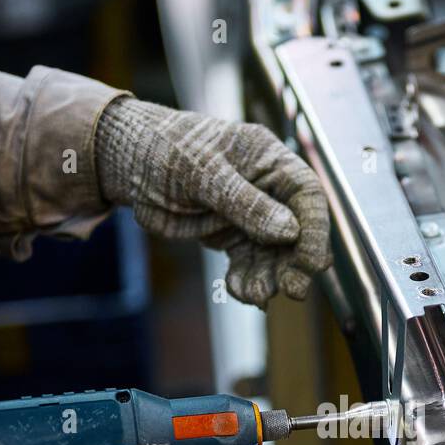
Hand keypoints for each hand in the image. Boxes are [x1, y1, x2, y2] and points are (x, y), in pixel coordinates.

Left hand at [95, 97, 331, 307]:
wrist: (128, 161)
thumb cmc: (165, 150)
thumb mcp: (203, 173)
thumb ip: (245, 203)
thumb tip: (290, 232)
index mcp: (268, 159)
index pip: (306, 195)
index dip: (316, 229)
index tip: (313, 263)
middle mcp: (266, 187)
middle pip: (297, 230)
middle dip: (295, 262)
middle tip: (290, 290)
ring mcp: (250, 214)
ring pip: (273, 253)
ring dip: (270, 277)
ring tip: (256, 295)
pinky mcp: (231, 235)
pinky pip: (249, 263)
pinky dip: (247, 280)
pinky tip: (239, 290)